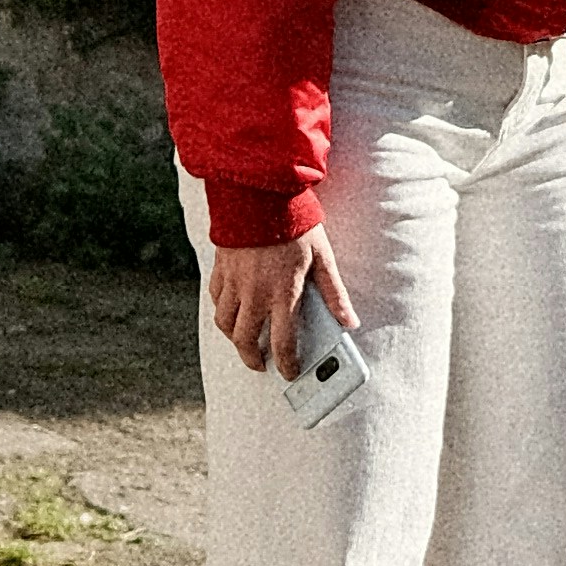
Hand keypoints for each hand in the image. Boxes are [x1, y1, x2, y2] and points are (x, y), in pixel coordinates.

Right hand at [207, 229, 357, 374]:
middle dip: (252, 359)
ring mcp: (234, 282)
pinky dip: (223, 310)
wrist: (260, 193)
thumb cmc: (295, 224)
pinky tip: (233, 310)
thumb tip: (350, 321)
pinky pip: (216, 299)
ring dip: (234, 338)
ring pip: (225, 323)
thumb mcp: (322, 257)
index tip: (289, 372)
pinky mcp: (221, 268)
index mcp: (283, 293)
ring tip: (244, 341)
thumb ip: (334, 293)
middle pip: (244, 340)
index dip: (287, 364)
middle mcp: (254, 293)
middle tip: (262, 364)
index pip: (283, 342)